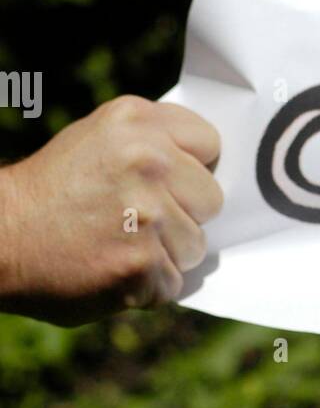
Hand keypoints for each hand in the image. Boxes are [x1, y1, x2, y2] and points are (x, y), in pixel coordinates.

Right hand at [0, 96, 222, 323]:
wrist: (0, 238)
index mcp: (136, 122)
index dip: (191, 168)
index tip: (166, 182)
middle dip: (183, 214)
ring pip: (195, 245)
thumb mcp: (98, 138)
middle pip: (211, 198)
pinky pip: (172, 283)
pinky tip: (110, 269)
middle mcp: (147, 161)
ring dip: (164, 254)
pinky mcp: (141, 265)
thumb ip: (153, 142)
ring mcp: (147, 215)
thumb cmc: (53, 190)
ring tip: (119, 244)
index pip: (210, 144)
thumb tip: (206, 166)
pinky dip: (146, 286)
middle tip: (137, 219)